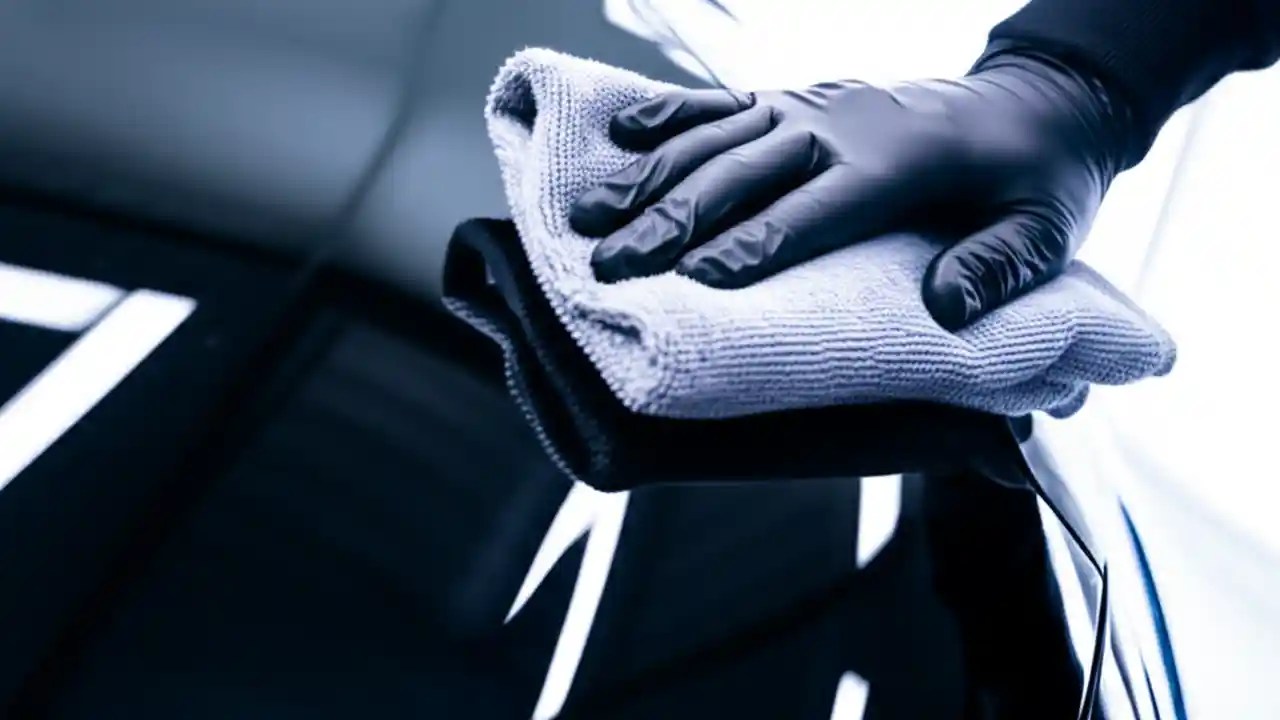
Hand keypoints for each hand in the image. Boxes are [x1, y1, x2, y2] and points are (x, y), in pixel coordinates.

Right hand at [569, 51, 1131, 329]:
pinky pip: (726, 100)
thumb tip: (943, 309)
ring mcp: (816, 104)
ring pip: (718, 137)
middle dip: (670, 220)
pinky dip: (671, 115)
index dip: (752, 246)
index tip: (691, 282)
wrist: (1035, 102)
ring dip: (649, 177)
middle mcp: (843, 125)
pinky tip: (622, 133)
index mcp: (900, 162)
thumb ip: (1000, 267)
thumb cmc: (1036, 180)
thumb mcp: (1047, 231)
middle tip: (609, 264)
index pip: (813, 210)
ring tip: (586, 215)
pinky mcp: (801, 98)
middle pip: (743, 172)